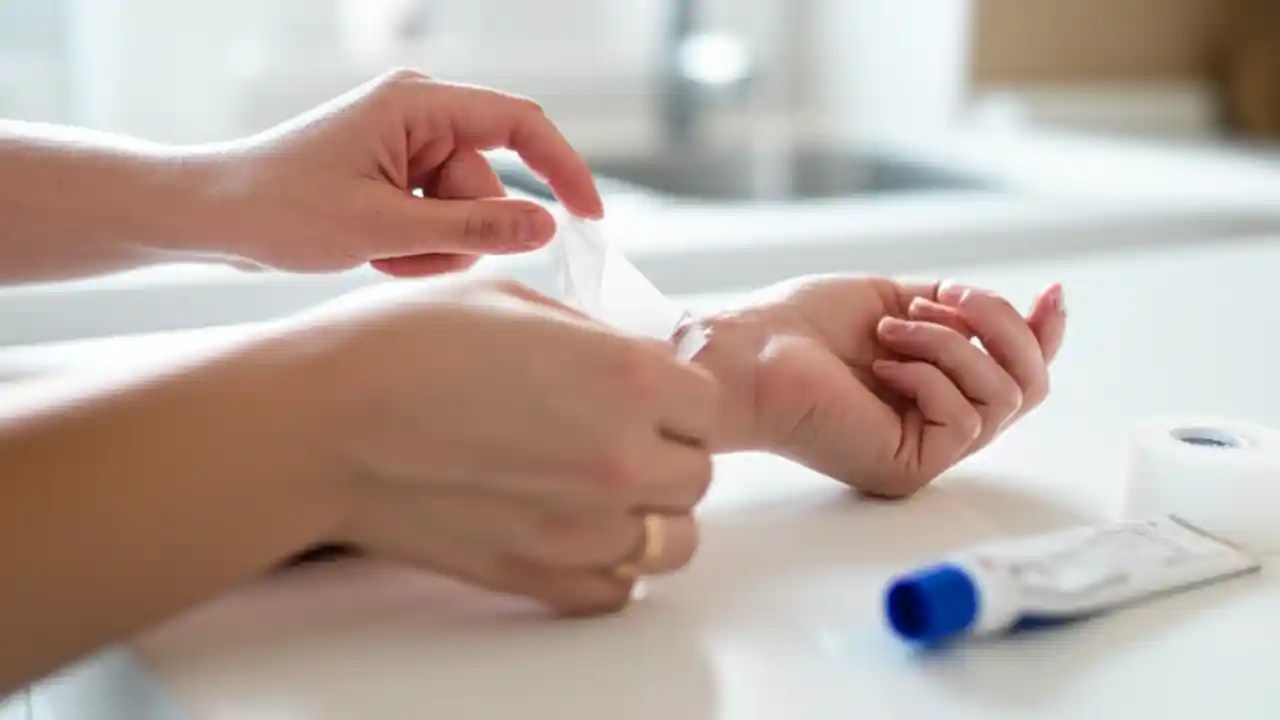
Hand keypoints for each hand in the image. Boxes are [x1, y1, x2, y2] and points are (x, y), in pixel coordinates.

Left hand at [206, 69, 602, 276]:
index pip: (520, 123)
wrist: (213, 217)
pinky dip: (415, 249)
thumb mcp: (385, 228)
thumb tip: (547, 227)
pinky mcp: (396, 177)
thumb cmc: (282, 209)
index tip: (590, 217)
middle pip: (489, 183)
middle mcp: (419, 116)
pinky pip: (438, 222)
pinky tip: (370, 252)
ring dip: (432, 248)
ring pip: (465, 213)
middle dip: (458, 233)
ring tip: (376, 252)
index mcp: (418, 103)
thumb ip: (472, 230)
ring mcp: (406, 148)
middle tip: (402, 252)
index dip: (563, 168)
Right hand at [287, 277, 716, 614]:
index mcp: (626, 378)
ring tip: (597, 488)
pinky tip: (570, 528)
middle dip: (666, 454)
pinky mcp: (538, 576)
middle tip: (615, 437)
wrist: (320, 423)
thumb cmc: (399, 347)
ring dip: (648, 516)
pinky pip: (618, 589)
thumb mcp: (510, 298)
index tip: (643, 395)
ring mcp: (583, 527)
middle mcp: (621, 458)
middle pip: (698, 476)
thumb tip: (622, 359)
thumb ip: (590, 335)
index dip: (676, 397)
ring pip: (673, 542)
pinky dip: (608, 566)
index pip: (708, 405)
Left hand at [693, 275, 1065, 496]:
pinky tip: (882, 365)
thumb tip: (1024, 308)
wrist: (747, 354)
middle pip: (1027, 388)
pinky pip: (965, 418)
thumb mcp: (894, 302)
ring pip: (1003, 397)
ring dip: (951, 344)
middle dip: (1002, 328)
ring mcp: (923, 451)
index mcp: (931, 389)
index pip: (1012, 374)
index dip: (1042, 335)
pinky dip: (930, 374)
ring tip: (891, 331)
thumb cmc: (799, 327)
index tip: (1052, 294)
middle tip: (948, 299)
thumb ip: (957, 312)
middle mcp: (933, 425)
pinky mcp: (910, 467)